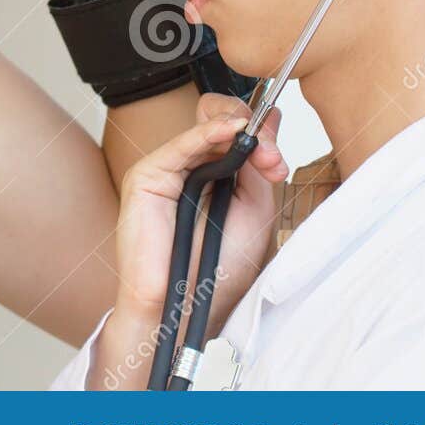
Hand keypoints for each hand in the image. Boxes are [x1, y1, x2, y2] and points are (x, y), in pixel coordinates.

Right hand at [116, 94, 288, 326]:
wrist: (187, 306)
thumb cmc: (218, 269)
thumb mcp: (255, 210)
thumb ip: (260, 166)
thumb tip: (271, 117)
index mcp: (215, 172)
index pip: (237, 129)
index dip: (262, 135)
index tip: (278, 164)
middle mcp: (189, 165)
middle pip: (221, 119)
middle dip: (254, 130)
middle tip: (273, 159)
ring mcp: (167, 169)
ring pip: (203, 125)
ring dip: (239, 132)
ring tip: (264, 156)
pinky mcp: (146, 177)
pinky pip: (178, 146)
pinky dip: (205, 133)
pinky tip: (229, 131)